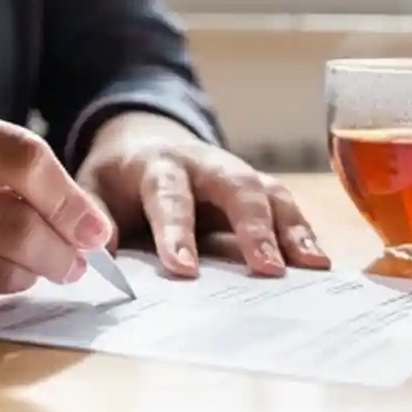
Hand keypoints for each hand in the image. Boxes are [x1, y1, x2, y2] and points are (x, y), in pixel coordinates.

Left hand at [77, 112, 330, 277]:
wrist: (145, 142)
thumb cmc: (119, 179)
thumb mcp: (93, 190)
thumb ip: (93, 220)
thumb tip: (96, 259)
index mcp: (157, 165)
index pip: (170, 196)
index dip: (176, 231)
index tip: (184, 269)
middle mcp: (206, 164)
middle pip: (237, 188)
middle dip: (253, 228)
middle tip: (267, 269)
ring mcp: (238, 175)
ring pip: (271, 195)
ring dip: (291, 231)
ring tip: (311, 267)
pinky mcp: (259, 191)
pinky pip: (286, 209)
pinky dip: (304, 234)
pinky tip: (318, 265)